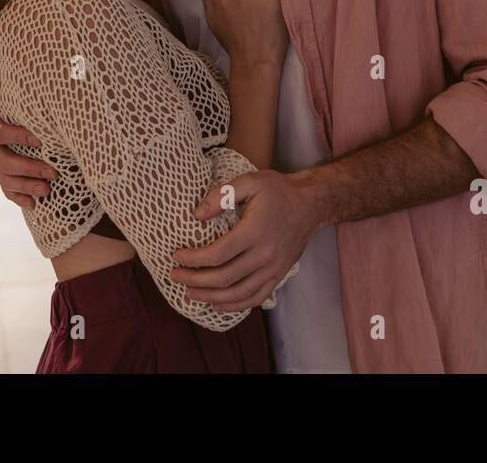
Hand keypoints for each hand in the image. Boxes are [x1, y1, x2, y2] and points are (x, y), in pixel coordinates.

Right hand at [0, 72, 55, 207]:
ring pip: (5, 178)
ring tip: (47, 190)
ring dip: (26, 186)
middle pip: (3, 162)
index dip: (16, 137)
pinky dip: (18, 197)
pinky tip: (33, 204)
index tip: (38, 140)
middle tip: (52, 172)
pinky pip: (4, 187)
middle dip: (27, 169)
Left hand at [170, 169, 319, 310]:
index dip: (192, 259)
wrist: (311, 204)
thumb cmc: (278, 191)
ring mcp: (273, 269)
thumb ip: (221, 195)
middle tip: (175, 276)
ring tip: (190, 293)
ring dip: (210, 297)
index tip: (176, 256)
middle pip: (224, 278)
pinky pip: (256, 298)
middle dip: (195, 280)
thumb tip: (197, 215)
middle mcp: (265, 254)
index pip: (217, 254)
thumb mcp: (250, 181)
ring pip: (238, 294)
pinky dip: (234, 305)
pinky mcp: (279, 276)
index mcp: (254, 231)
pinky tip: (217, 303)